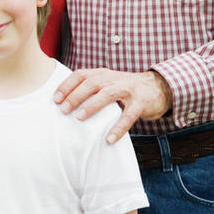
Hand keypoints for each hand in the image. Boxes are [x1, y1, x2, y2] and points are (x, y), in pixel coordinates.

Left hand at [54, 69, 172, 143]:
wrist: (158, 87)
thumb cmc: (125, 88)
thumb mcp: (107, 83)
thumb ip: (89, 88)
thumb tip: (63, 104)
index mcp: (102, 74)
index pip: (81, 75)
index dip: (66, 85)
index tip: (55, 99)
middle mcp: (114, 79)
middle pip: (91, 83)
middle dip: (75, 96)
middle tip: (63, 110)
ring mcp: (128, 89)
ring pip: (107, 94)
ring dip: (92, 106)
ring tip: (79, 118)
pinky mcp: (141, 103)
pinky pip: (128, 116)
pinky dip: (118, 128)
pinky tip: (109, 139)